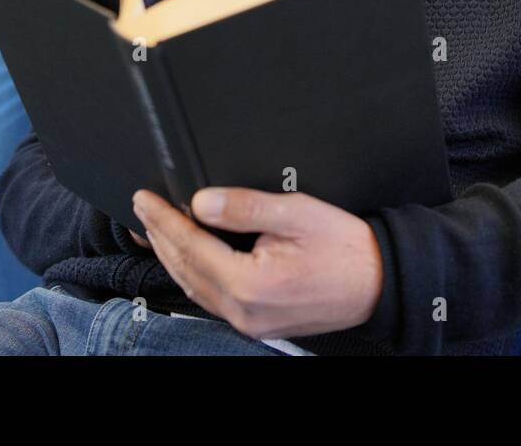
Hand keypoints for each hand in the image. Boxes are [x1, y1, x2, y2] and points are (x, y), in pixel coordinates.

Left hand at [131, 187, 383, 339]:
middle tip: (141, 207)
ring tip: (155, 228)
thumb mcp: (296, 212)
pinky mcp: (256, 323)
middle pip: (185, 269)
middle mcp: (243, 311)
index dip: (163, 219)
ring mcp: (249, 322)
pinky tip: (187, 256)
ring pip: (193, 287)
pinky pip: (210, 297)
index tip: (143, 197)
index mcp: (250, 283)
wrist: (379, 283)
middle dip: (159, 236)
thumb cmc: (344, 247)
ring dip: (171, 255)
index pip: (190, 245)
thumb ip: (245, 206)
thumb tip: (201, 202)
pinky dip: (192, 272)